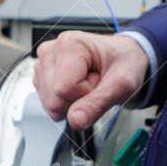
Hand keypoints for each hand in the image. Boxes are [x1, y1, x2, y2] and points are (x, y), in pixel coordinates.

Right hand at [34, 30, 149, 129]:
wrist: (124, 59)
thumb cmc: (124, 63)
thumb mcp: (122, 84)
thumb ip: (98, 103)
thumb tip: (75, 121)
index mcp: (69, 44)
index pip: (64, 90)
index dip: (86, 95)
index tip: (100, 82)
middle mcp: (51, 51)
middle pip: (53, 100)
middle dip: (78, 100)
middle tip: (95, 83)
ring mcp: (44, 64)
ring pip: (49, 105)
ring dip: (72, 102)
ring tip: (88, 83)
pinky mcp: (42, 77)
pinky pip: (48, 105)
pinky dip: (66, 102)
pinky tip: (77, 87)